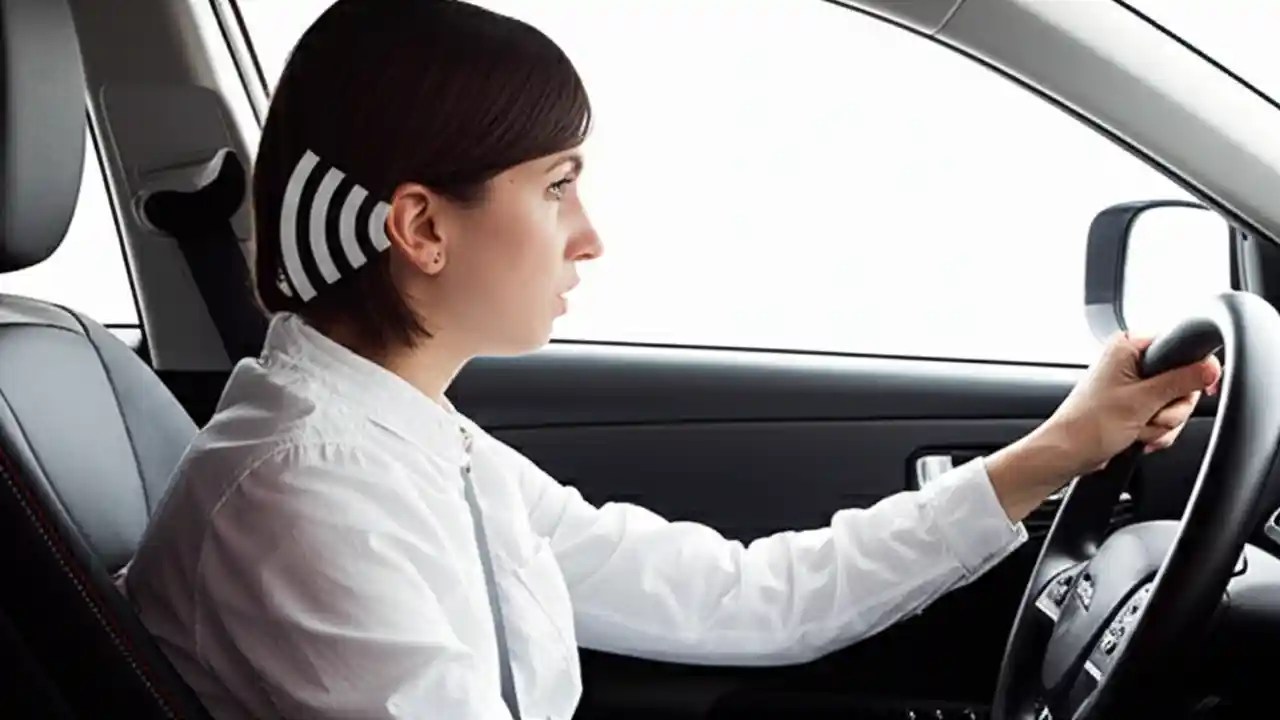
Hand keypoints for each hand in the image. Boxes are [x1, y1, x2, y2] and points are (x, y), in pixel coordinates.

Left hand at [985, 332, 1221, 521]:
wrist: (1068, 453)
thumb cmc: (1088, 425)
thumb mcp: (1142, 401)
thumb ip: (1180, 381)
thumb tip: (1211, 367)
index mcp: (1128, 347)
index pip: (1179, 347)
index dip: (1194, 370)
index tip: (1201, 389)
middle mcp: (1130, 362)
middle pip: (1183, 381)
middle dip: (1171, 408)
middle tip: (1151, 416)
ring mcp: (1134, 386)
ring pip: (1175, 403)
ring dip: (1162, 423)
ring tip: (1137, 427)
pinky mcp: (1135, 407)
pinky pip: (1164, 418)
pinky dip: (1156, 431)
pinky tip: (1138, 435)